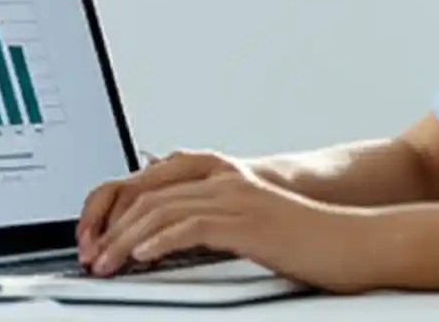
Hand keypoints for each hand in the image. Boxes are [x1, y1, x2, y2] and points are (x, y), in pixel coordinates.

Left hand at [88, 165, 383, 294]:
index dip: (113, 206)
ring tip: (104, 264)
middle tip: (90, 254)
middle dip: (109, 224)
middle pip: (148, 192)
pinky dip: (159, 242)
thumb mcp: (248, 222)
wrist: (349, 242)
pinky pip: (191, 226)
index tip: (92, 235)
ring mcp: (236, 197)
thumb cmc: (304, 240)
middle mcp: (225, 178)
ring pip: (162, 209)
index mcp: (221, 174)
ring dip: (124, 239)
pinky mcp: (247, 221)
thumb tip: (166, 236)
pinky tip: (142, 257)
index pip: (149, 180)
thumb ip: (209, 219)